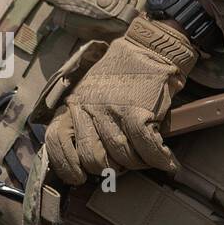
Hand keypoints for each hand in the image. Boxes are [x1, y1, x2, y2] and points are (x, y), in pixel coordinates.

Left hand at [44, 14, 196, 184]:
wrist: (150, 47)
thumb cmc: (122, 75)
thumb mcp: (88, 92)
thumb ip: (82, 120)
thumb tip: (86, 159)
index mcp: (72, 104)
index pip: (57, 144)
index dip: (68, 167)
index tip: (80, 177)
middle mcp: (87, 108)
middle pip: (92, 158)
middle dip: (110, 168)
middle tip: (123, 164)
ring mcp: (111, 110)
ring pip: (121, 157)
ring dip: (138, 164)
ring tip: (147, 158)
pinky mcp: (137, 111)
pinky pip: (146, 148)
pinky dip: (159, 159)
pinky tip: (166, 161)